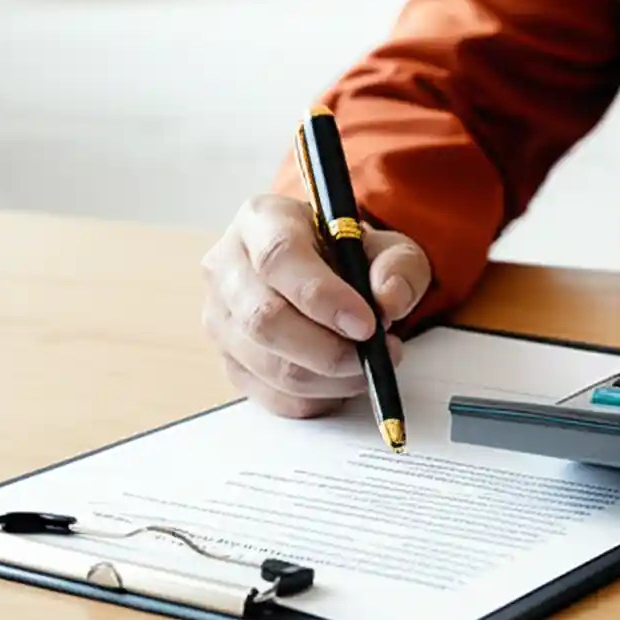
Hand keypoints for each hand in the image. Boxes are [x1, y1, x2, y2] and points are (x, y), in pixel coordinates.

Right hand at [201, 195, 430, 417]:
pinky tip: (344, 380)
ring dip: (332, 378)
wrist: (326, 273)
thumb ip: (398, 266)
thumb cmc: (351, 255)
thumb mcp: (387, 246)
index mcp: (262, 221)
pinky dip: (319, 398)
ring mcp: (221, 319)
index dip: (323, 297)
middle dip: (330, 350)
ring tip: (368, 364)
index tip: (366, 324)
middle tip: (376, 352)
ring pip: (271, 366)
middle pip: (266, 320)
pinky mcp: (230, 362)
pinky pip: (274, 397)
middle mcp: (227, 267)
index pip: (279, 257)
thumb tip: (389, 299)